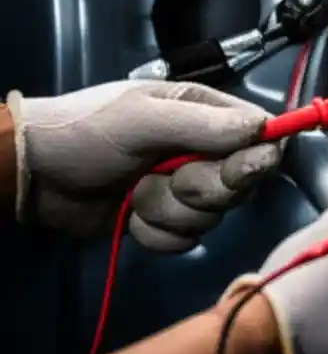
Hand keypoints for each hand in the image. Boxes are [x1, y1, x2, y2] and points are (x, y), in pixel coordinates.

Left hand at [7, 81, 281, 251]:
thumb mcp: (144, 120)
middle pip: (239, 184)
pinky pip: (185, 239)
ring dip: (169, 210)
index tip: (241, 168)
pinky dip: (155, 231)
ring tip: (134, 191)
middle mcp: (202, 151)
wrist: (35, 175)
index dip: (258, 157)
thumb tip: (265, 129)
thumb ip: (206, 125)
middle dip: (200, 188)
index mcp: (204, 114)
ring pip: (212, 216)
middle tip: (165, 174)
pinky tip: (130, 213)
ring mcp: (184, 188)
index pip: (259, 136)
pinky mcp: (166, 220)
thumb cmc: (85, 133)